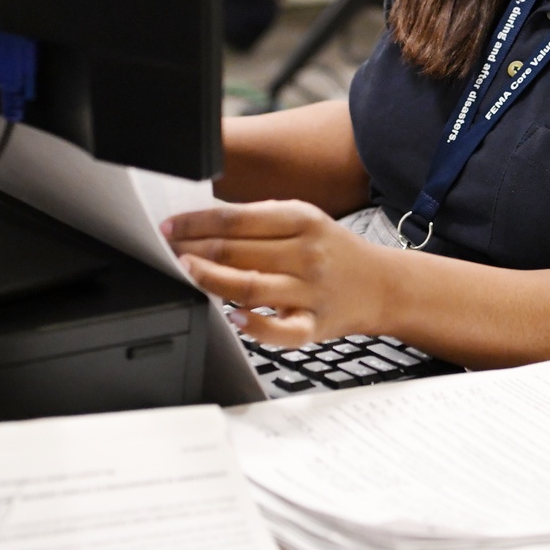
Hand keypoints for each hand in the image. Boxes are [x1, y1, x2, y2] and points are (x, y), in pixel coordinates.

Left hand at [161, 200, 391, 347]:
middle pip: (238, 251)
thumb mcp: (306, 220)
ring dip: (211, 280)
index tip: (170, 226)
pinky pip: (281, 330)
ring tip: (186, 272)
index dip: (197, 222)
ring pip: (250, 287)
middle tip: (166, 249)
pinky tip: (233, 317)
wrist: (383, 285)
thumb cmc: (334, 251)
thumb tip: (207, 224)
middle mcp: (307, 254)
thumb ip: (263, 219)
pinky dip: (255, 326)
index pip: (237, 219)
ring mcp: (311, 291)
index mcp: (302, 220)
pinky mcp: (315, 325)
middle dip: (194, 249)